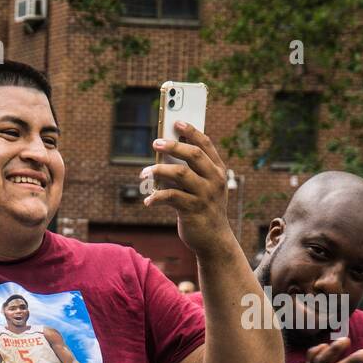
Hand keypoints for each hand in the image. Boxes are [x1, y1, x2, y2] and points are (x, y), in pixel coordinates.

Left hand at [142, 122, 232, 254]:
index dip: (191, 131)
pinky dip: (157, 197)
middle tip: (156, 142)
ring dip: (159, 170)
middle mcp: (214, 181)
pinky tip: (148, 200)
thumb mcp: (205, 188)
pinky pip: (171, 198)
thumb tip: (166, 154)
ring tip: (144, 173)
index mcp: (218, 171)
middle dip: (174, 146)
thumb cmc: (204, 209)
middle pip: (193, 155)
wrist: (214, 240)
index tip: (176, 122)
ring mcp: (205, 196)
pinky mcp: (193, 211)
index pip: (206, 145)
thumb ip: (193, 172)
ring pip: (180, 174)